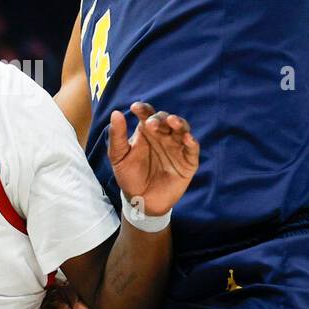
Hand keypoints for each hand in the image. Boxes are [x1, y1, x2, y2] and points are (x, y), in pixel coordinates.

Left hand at [108, 102, 197, 218]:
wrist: (140, 201)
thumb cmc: (129, 176)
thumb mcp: (118, 157)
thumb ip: (117, 136)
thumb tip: (115, 113)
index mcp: (147, 131)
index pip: (147, 114)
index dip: (143, 109)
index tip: (135, 108)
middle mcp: (163, 135)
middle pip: (166, 119)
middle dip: (160, 118)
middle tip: (151, 123)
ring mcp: (177, 147)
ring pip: (182, 129)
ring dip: (179, 123)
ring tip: (172, 121)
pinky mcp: (188, 161)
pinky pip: (192, 149)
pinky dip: (191, 142)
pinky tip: (186, 138)